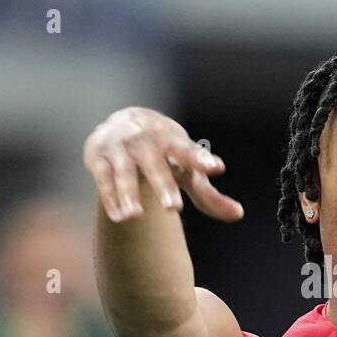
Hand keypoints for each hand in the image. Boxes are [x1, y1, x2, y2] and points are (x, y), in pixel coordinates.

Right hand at [83, 106, 242, 223]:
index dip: (200, 159)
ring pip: (124, 172)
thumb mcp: (186, 168)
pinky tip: (118, 217)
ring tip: (134, 216)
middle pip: (155, 164)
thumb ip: (209, 194)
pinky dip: (109, 197)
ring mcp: (120, 147)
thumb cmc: (164, 151)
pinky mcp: (98, 156)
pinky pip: (103, 178)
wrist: (123, 120)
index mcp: (171, 140)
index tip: (216, 168)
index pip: (187, 150)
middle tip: (173, 208)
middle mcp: (145, 140)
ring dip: (128, 193)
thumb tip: (238, 214)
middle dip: (163, 184)